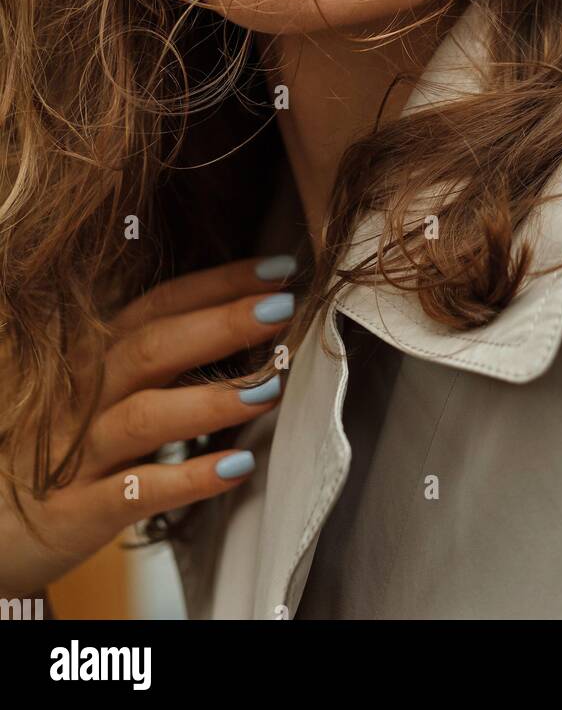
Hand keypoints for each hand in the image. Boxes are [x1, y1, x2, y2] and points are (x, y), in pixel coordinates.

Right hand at [0, 254, 296, 598]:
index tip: (278, 269)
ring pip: (144, 417)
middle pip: (152, 347)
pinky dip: (187, 478)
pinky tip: (236, 468)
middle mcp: (83, 398)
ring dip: (212, 400)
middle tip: (282, 307)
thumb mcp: (96, 391)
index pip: (159, 306)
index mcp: (95, 359)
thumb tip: (242, 322)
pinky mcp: (76, 512)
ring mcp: (77, 454)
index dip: (218, 284)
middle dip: (220, 323)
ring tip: (271, 388)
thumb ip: (154, 357)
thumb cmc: (57, 447)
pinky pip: (135, 492)